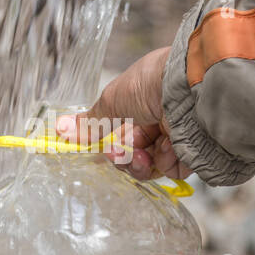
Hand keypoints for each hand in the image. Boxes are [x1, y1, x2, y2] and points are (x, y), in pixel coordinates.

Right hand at [56, 46, 188, 181]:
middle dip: (124, 158)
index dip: (110, 147)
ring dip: (144, 162)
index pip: (121, 137)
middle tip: (122, 152)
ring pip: (152, 167)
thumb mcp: (111, 102)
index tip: (103, 150)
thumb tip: (59, 130)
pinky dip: (168, 161)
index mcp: (140, 106)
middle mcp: (158, 122)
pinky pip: (174, 170)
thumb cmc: (149, 84)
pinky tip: (170, 145)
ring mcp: (177, 136)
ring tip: (148, 150)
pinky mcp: (194, 150)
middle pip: (133, 156)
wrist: (187, 85)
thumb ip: (89, 122)